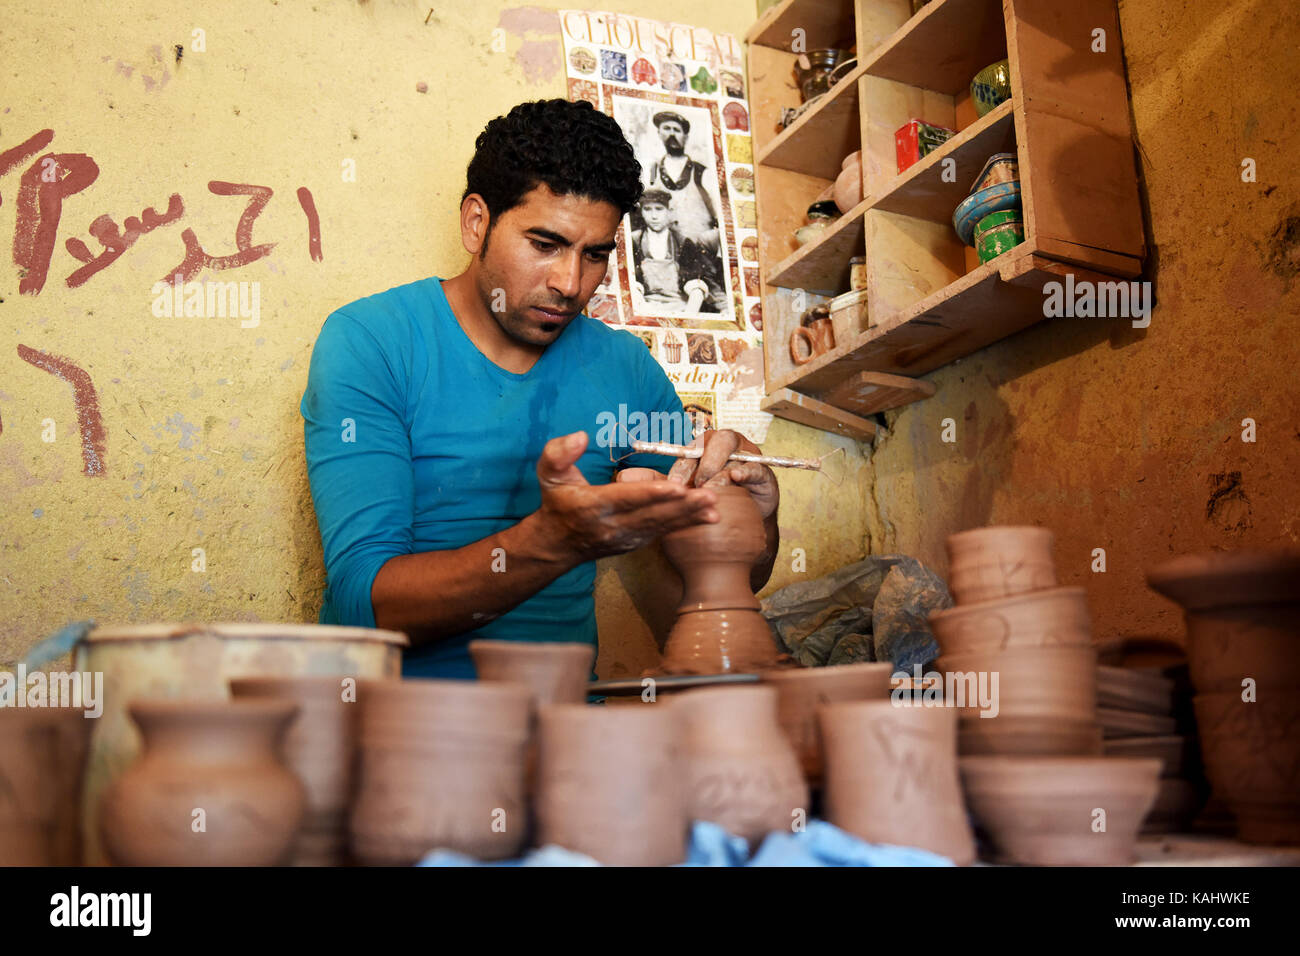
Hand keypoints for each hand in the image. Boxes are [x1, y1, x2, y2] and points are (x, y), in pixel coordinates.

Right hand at [533, 432, 717, 561]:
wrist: (557, 543)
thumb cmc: (556, 501)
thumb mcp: (548, 474)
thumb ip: (559, 454)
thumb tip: (580, 436)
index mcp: (593, 506)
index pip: (625, 499)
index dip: (650, 494)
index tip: (675, 488)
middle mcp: (613, 525)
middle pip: (651, 515)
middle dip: (682, 506)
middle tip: (709, 496)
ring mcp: (626, 537)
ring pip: (662, 525)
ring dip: (690, 516)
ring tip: (715, 508)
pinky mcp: (637, 542)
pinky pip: (664, 532)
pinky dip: (687, 525)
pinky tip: (708, 518)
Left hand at [667, 429, 778, 519]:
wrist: (750, 505)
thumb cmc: (721, 491)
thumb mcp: (701, 486)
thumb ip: (688, 483)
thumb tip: (666, 490)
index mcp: (707, 444)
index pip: (693, 450)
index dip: (682, 466)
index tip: (674, 483)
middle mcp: (726, 443)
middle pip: (716, 443)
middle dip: (704, 464)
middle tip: (697, 484)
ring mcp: (746, 454)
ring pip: (732, 458)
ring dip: (720, 474)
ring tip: (712, 489)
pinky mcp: (761, 468)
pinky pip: (753, 467)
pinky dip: (745, 471)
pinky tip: (737, 477)